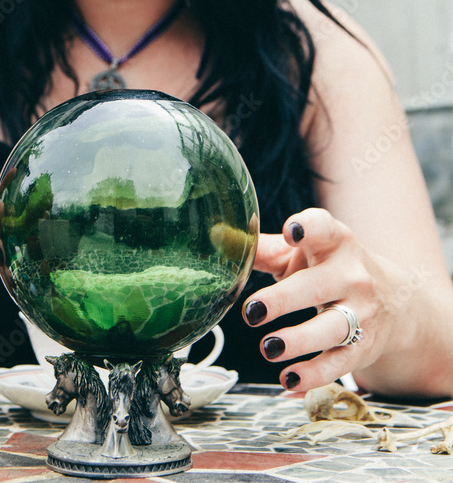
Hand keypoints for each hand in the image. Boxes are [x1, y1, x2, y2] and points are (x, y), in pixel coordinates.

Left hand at [242, 207, 400, 392]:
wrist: (392, 300)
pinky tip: (288, 379)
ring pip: (332, 329)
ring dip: (299, 341)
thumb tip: (217, 237)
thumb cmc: (329, 268)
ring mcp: (361, 313)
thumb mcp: (304, 251)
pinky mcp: (363, 347)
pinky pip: (339, 365)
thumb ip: (264, 247)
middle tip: (252, 311)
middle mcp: (351, 275)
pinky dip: (314, 376)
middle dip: (284, 299)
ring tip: (268, 348)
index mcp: (334, 242)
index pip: (325, 228)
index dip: (308, 228)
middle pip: (318, 286)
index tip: (291, 232)